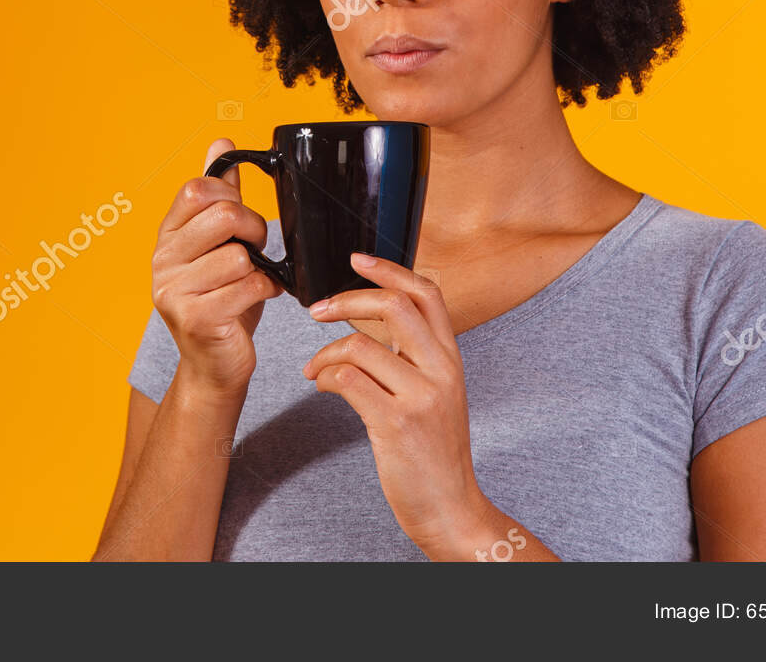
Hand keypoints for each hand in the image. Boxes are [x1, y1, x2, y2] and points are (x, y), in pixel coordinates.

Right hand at [149, 139, 284, 399]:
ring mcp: (174, 292)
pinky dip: (265, 291)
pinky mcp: (196, 319)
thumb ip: (219, 195)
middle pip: (223, 217)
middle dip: (254, 230)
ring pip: (240, 256)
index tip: (240, 220)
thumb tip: (220, 142)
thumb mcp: (218, 243)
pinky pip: (249, 286)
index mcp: (166, 237)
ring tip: (251, 282)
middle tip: (256, 251)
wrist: (214, 364)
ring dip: (259, 269)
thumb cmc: (220, 299)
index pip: (196, 190)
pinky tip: (258, 299)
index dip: (231, 198)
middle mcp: (162, 262)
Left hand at [301, 252, 490, 557]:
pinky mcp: (396, 423)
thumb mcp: (437, 393)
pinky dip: (325, 376)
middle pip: (395, 305)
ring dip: (326, 351)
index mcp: (450, 358)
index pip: (426, 293)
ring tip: (315, 368)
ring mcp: (421, 396)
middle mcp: (441, 370)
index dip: (390, 269)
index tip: (357, 259)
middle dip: (348, 299)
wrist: (450, 507)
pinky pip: (348, 379)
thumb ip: (416, 355)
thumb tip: (376, 317)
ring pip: (361, 344)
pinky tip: (323, 386)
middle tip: (319, 309)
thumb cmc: (435, 452)